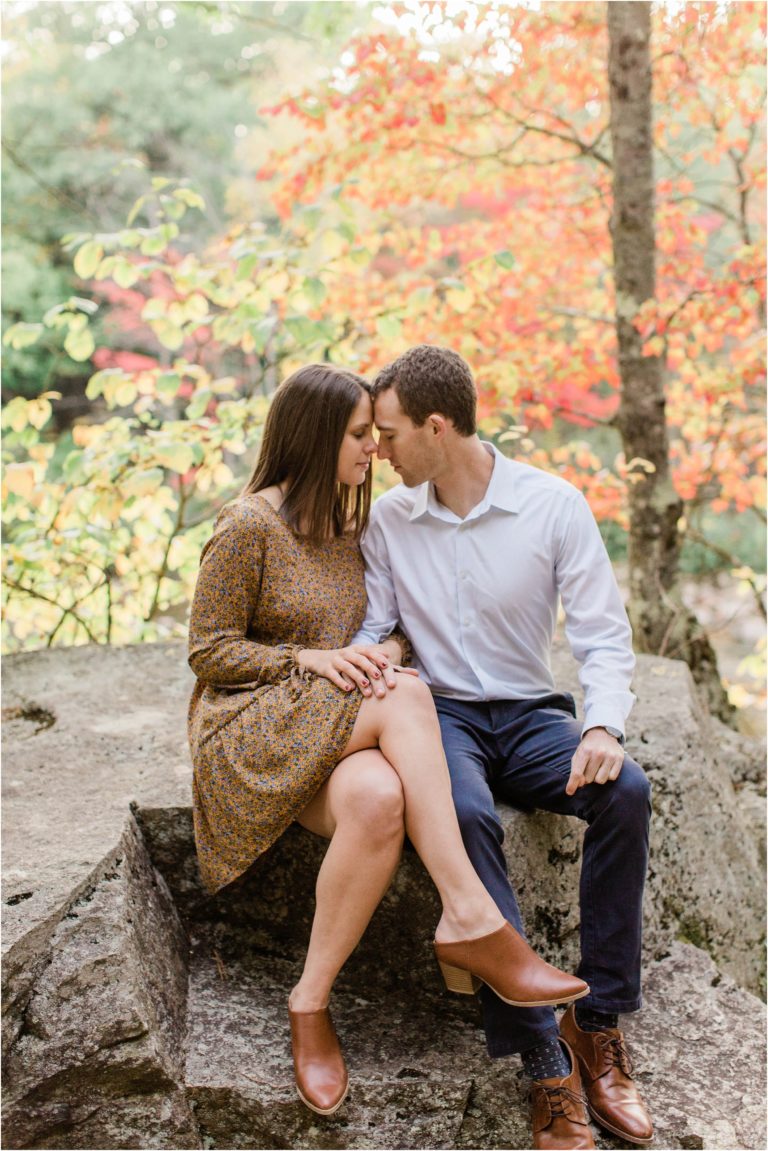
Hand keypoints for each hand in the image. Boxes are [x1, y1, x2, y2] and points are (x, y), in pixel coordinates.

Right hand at [298, 644, 415, 697]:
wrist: (318, 660)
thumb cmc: (346, 661)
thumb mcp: (361, 658)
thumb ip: (379, 661)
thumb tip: (400, 662)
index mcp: (358, 649)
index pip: (371, 653)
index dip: (379, 659)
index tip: (389, 667)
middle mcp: (347, 653)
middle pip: (361, 659)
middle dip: (371, 670)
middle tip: (381, 681)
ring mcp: (336, 660)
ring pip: (347, 667)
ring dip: (357, 676)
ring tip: (365, 686)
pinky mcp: (326, 669)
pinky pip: (333, 675)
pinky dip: (341, 681)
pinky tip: (348, 690)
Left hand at [565, 727, 623, 795]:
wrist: (603, 733)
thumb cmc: (588, 747)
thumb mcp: (578, 754)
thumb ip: (576, 769)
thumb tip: (579, 785)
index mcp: (585, 751)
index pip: (577, 772)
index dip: (572, 784)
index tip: (569, 792)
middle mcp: (598, 753)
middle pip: (589, 779)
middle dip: (587, 777)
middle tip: (589, 768)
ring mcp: (610, 755)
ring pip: (601, 780)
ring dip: (597, 777)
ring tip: (598, 768)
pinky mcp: (619, 758)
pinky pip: (612, 777)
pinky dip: (608, 775)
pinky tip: (606, 767)